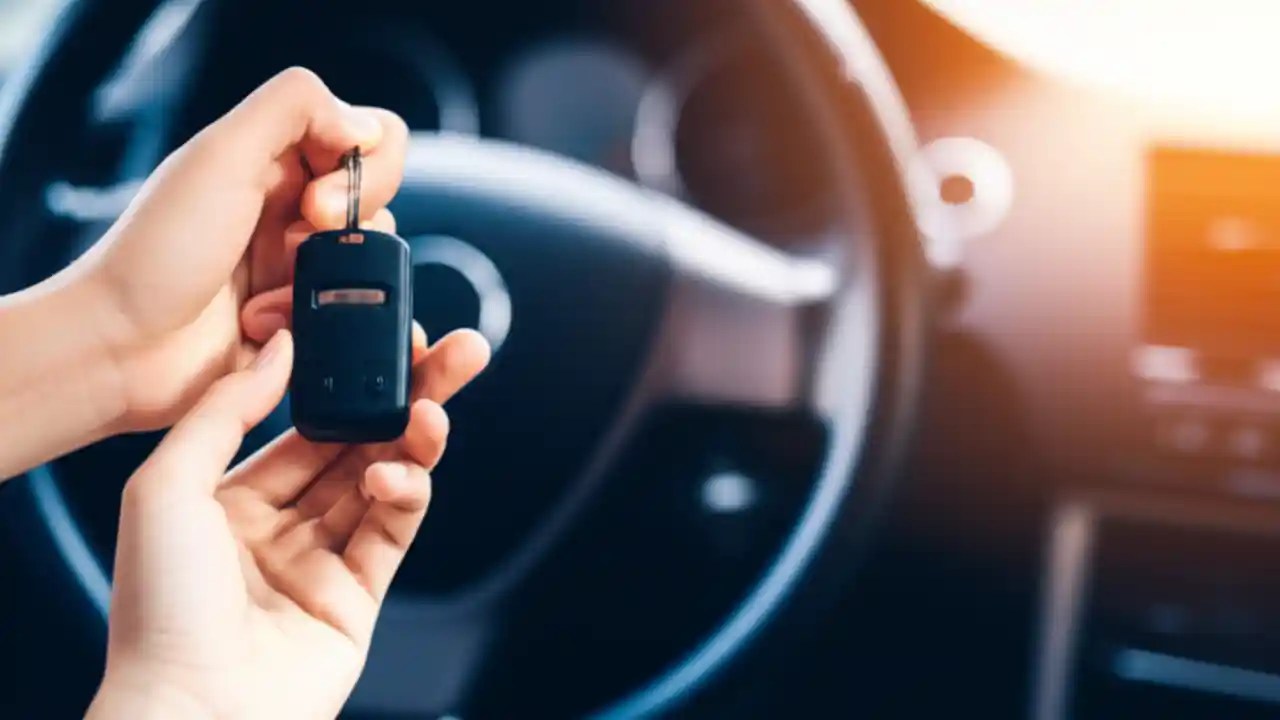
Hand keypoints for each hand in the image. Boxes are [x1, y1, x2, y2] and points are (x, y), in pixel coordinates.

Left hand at [82, 66, 410, 430]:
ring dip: (328, 285)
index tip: (316, 202)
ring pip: (374, 267)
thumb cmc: (158, 252)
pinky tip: (271, 331)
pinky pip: (356, 319)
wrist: (120, 349)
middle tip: (294, 247)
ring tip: (268, 301)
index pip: (372, 140)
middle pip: (382, 205)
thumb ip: (294, 107)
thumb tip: (364, 128)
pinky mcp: (304, 320)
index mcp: (276, 158)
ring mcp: (300, 268)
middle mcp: (292, 208)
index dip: (363, 172)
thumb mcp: (220, 154)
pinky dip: (322, 326)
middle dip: (350, 232)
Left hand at [86, 328, 488, 719]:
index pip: (302, 428)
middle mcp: (277, 530)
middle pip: (356, 448)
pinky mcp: (359, 600)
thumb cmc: (160, 609)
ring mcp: (321, 565)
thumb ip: (225, 411)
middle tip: (455, 355)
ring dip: (414, 442)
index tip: (381, 345)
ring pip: (382, 484)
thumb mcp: (166, 487)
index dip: (345, 385)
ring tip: (436, 411)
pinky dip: (407, 496)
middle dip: (406, 399)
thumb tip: (281, 350)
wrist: (193, 713)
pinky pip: (392, 533)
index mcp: (227, 502)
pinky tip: (401, 474)